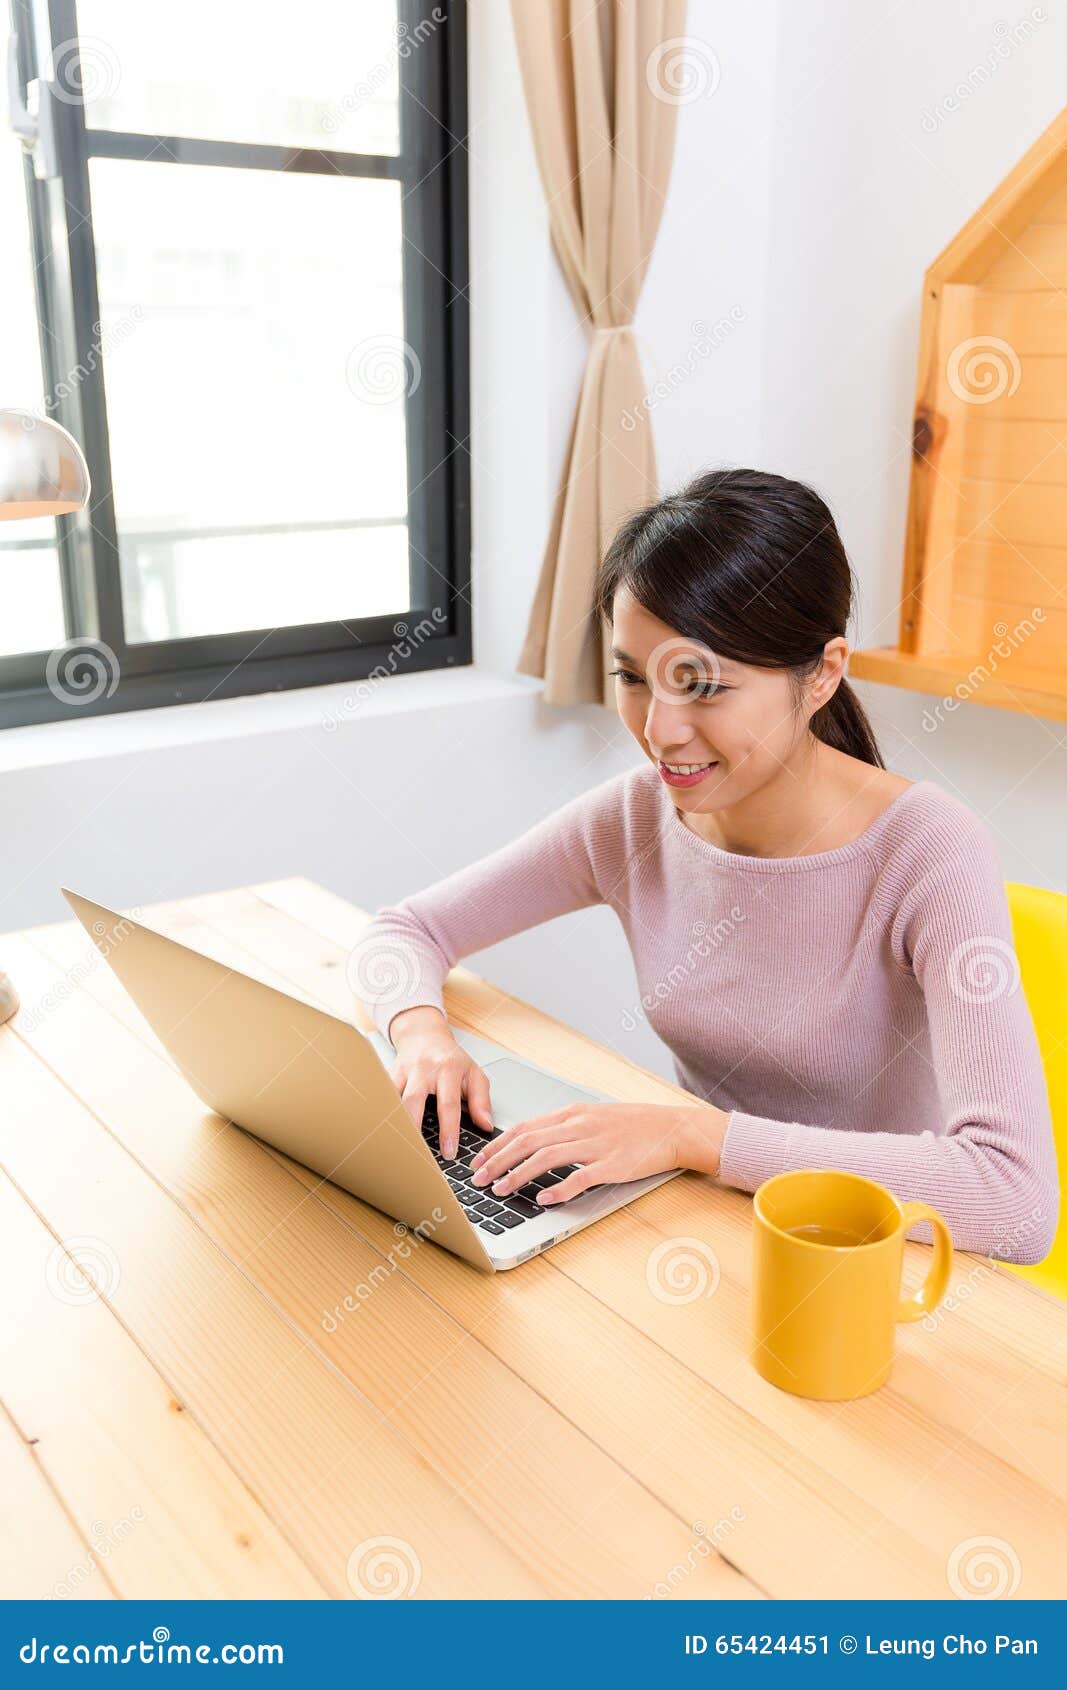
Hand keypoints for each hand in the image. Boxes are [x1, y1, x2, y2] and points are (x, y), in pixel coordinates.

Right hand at [388, 1006, 493, 1157]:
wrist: (425, 1035)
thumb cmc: (451, 1059)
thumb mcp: (474, 1074)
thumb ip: (481, 1101)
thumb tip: (486, 1126)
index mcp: (449, 1070)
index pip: (448, 1104)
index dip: (448, 1130)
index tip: (448, 1152)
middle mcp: (424, 1069)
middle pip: (413, 1100)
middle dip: (413, 1129)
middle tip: (417, 1155)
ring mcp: (403, 1071)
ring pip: (393, 1098)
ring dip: (394, 1123)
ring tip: (396, 1147)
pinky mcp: (388, 1074)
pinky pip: (381, 1094)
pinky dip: (380, 1112)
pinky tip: (381, 1130)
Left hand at [468, 1100, 727, 1204]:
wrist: (672, 1128)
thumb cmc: (632, 1125)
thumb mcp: (593, 1117)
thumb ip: (564, 1128)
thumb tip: (531, 1143)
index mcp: (572, 1114)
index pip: (524, 1127)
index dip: (497, 1144)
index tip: (478, 1159)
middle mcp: (579, 1125)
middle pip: (528, 1141)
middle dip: (498, 1160)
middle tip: (478, 1178)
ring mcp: (596, 1144)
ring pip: (547, 1156)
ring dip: (519, 1174)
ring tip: (501, 1189)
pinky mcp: (612, 1165)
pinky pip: (580, 1177)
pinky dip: (558, 1188)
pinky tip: (543, 1199)